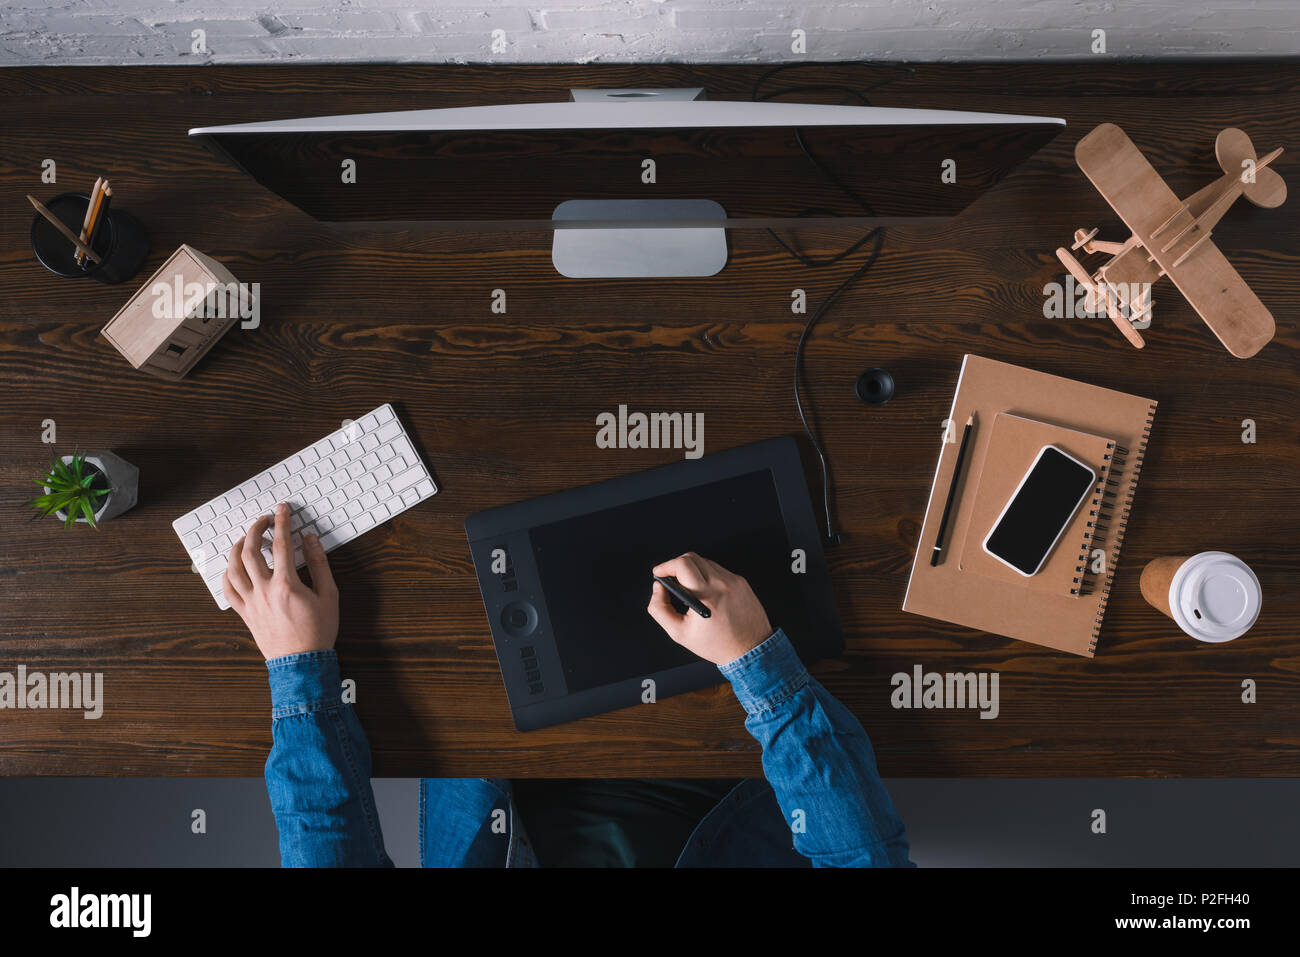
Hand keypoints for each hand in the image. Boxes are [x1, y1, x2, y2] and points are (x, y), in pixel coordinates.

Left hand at [223, 503, 338, 659]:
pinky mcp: (245, 613)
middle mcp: (264, 590)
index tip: (282, 509)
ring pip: (233, 568)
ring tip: (245, 538)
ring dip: (237, 548)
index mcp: (286, 584)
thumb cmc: (318, 631)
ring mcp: (251, 602)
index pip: (281, 544)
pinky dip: (227, 573)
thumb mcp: (329, 595)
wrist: (301, 662)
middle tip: (263, 520)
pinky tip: (233, 567)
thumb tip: (310, 540)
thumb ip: (318, 564)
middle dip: (255, 529)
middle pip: (251, 551)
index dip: (282, 522)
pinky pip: (228, 590)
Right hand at [646, 552, 772, 665]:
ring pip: (705, 562)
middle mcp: (721, 584)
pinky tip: (705, 592)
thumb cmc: (717, 645)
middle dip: (676, 566)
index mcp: (706, 596)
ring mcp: (734, 581)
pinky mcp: (741, 582)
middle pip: (691, 558)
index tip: (659, 572)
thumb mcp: (679, 633)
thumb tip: (657, 589)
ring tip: (690, 590)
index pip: (682, 565)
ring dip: (692, 570)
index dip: (665, 566)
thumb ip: (660, 609)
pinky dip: (707, 576)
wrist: (750, 650)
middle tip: (671, 580)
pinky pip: (718, 570)